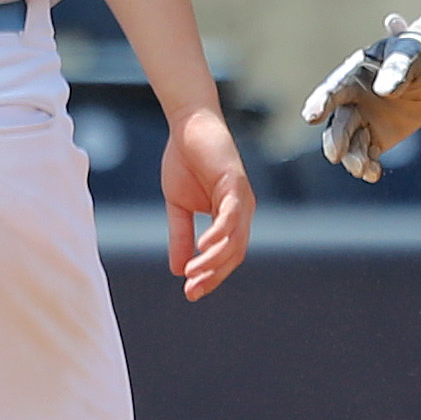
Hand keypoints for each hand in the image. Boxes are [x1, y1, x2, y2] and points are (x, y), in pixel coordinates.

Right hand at [161, 108, 251, 301]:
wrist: (186, 126)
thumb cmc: (185, 161)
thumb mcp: (178, 206)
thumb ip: (181, 236)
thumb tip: (178, 270)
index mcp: (231, 217)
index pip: (227, 255)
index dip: (211, 276)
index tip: (190, 293)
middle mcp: (242, 211)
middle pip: (234, 254)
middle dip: (213, 275)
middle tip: (192, 292)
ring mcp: (242, 198)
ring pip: (235, 240)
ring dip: (214, 261)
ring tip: (193, 274)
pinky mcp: (235, 184)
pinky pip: (231, 216)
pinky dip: (219, 235)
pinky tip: (203, 248)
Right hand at [300, 10, 420, 183]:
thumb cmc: (416, 56)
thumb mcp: (410, 55)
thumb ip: (397, 70)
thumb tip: (383, 90)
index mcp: (354, 75)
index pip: (334, 90)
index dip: (321, 102)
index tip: (311, 116)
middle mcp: (352, 100)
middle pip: (338, 123)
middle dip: (336, 139)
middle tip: (336, 155)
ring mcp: (363, 121)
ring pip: (350, 144)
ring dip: (353, 158)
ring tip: (363, 169)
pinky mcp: (376, 138)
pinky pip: (367, 155)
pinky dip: (368, 167)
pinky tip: (372, 174)